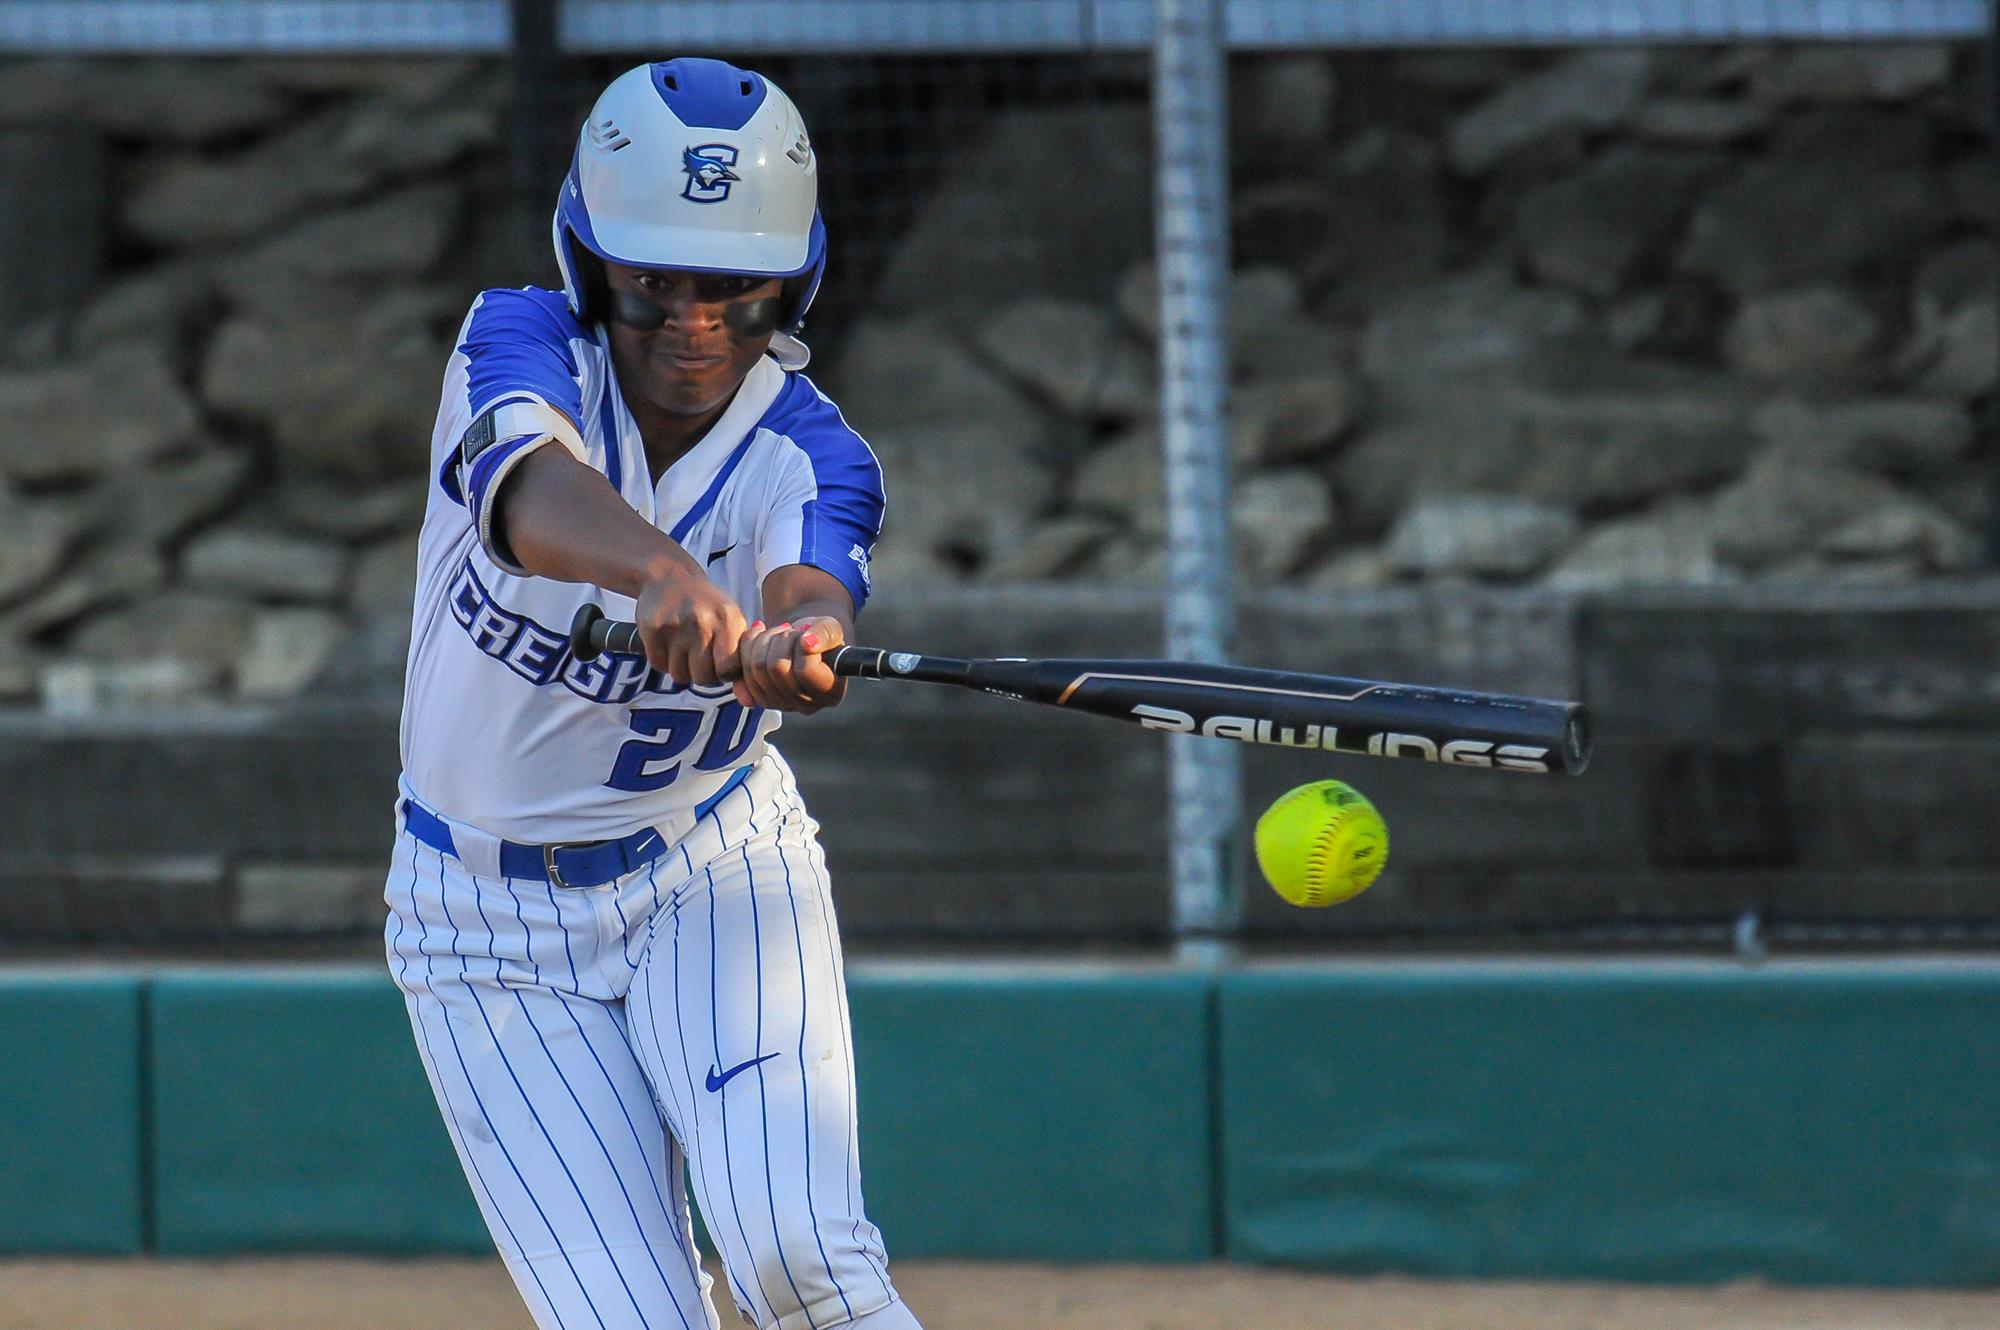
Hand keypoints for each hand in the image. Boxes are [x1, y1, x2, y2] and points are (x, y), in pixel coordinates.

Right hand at [633, 570, 747, 686]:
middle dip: (701, 674)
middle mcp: (703, 621)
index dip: (724, 674)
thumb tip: (744, 687)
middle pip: (704, 678)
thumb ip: (740, 650)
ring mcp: (676, 625)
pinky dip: (662, 660)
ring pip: (680, 675)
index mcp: (728, 619)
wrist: (669, 576)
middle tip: (698, 658)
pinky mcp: (653, 628)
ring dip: (681, 669)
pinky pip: (659, 665)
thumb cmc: (705, 606)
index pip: (729, 669)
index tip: (719, 664)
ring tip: (683, 650)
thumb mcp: (730, 617)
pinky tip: (667, 643)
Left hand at [733, 616, 845, 713]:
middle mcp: (807, 705)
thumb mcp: (831, 627)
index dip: (800, 646)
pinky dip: (748, 646)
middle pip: (778, 669)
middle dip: (781, 639)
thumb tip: (809, 643)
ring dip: (765, 640)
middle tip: (790, 630)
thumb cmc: (820, 634)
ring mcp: (782, 705)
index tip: (805, 634)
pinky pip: (743, 670)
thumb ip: (826, 633)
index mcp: (831, 692)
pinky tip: (760, 634)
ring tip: (779, 631)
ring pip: (758, 667)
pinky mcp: (761, 698)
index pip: (805, 670)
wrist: (801, 640)